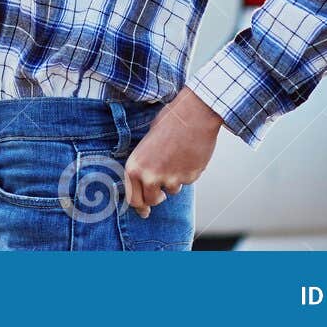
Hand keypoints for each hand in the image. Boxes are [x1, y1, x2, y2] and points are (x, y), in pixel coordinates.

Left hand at [122, 86, 223, 216]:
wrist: (193, 115)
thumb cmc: (168, 123)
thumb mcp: (146, 143)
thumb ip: (144, 165)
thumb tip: (145, 183)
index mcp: (135, 167)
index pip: (132, 199)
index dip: (139, 206)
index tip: (143, 211)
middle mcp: (150, 176)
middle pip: (151, 201)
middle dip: (156, 198)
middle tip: (160, 194)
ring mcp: (170, 179)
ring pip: (171, 190)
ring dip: (173, 180)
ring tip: (176, 158)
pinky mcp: (188, 178)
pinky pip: (186, 181)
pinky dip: (187, 173)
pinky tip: (188, 156)